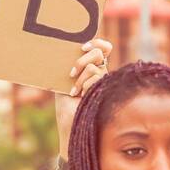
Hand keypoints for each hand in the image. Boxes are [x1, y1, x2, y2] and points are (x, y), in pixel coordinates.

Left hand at [54, 38, 111, 156]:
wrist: (70, 127)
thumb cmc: (66, 107)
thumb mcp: (63, 83)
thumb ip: (68, 68)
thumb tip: (65, 51)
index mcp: (91, 69)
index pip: (102, 49)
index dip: (97, 42)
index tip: (83, 46)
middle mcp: (100, 73)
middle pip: (99, 52)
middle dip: (83, 59)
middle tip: (71, 72)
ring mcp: (105, 82)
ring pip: (95, 66)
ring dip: (80, 77)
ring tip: (74, 92)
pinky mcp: (107, 90)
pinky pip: (96, 76)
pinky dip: (84, 85)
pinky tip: (79, 96)